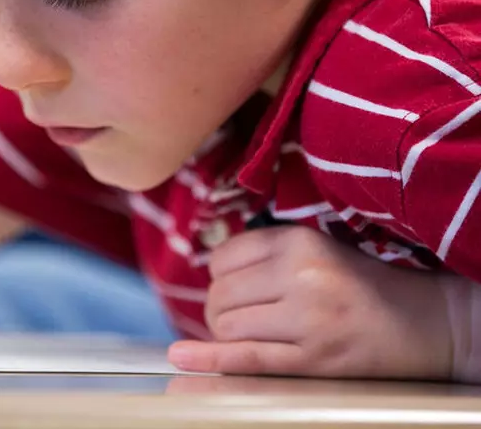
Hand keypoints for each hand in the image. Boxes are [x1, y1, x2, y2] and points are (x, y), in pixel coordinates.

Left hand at [168, 225, 451, 379]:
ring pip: (227, 326)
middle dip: (218, 309)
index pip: (224, 258)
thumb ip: (265, 254)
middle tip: (239, 316)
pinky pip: (247, 358)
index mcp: (296, 241)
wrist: (421, 322)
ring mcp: (305, 318)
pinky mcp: (313, 358)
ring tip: (247, 333)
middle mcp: (298, 274)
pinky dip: (210, 360)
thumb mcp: (315, 248)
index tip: (233, 288)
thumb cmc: (359, 283)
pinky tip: (181, 359)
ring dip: (224, 334)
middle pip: (220, 294)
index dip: (220, 277)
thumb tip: (209, 269)